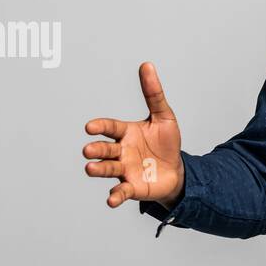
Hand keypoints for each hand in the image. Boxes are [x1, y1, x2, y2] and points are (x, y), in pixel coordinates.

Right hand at [83, 62, 184, 208]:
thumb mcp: (164, 116)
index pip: (110, 128)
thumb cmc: (166, 143)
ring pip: (108, 169)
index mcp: (126, 133)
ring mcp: (125, 170)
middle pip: (105, 149)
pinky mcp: (133, 187)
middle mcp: (121, 151)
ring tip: (90, 169)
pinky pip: (121, 191)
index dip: (100, 127)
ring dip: (99, 169)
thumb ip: (154, 93)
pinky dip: (115, 195)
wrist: (177, 170)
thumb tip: (147, 65)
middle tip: (88, 150)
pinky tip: (111, 200)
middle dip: (96, 149)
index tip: (90, 127)